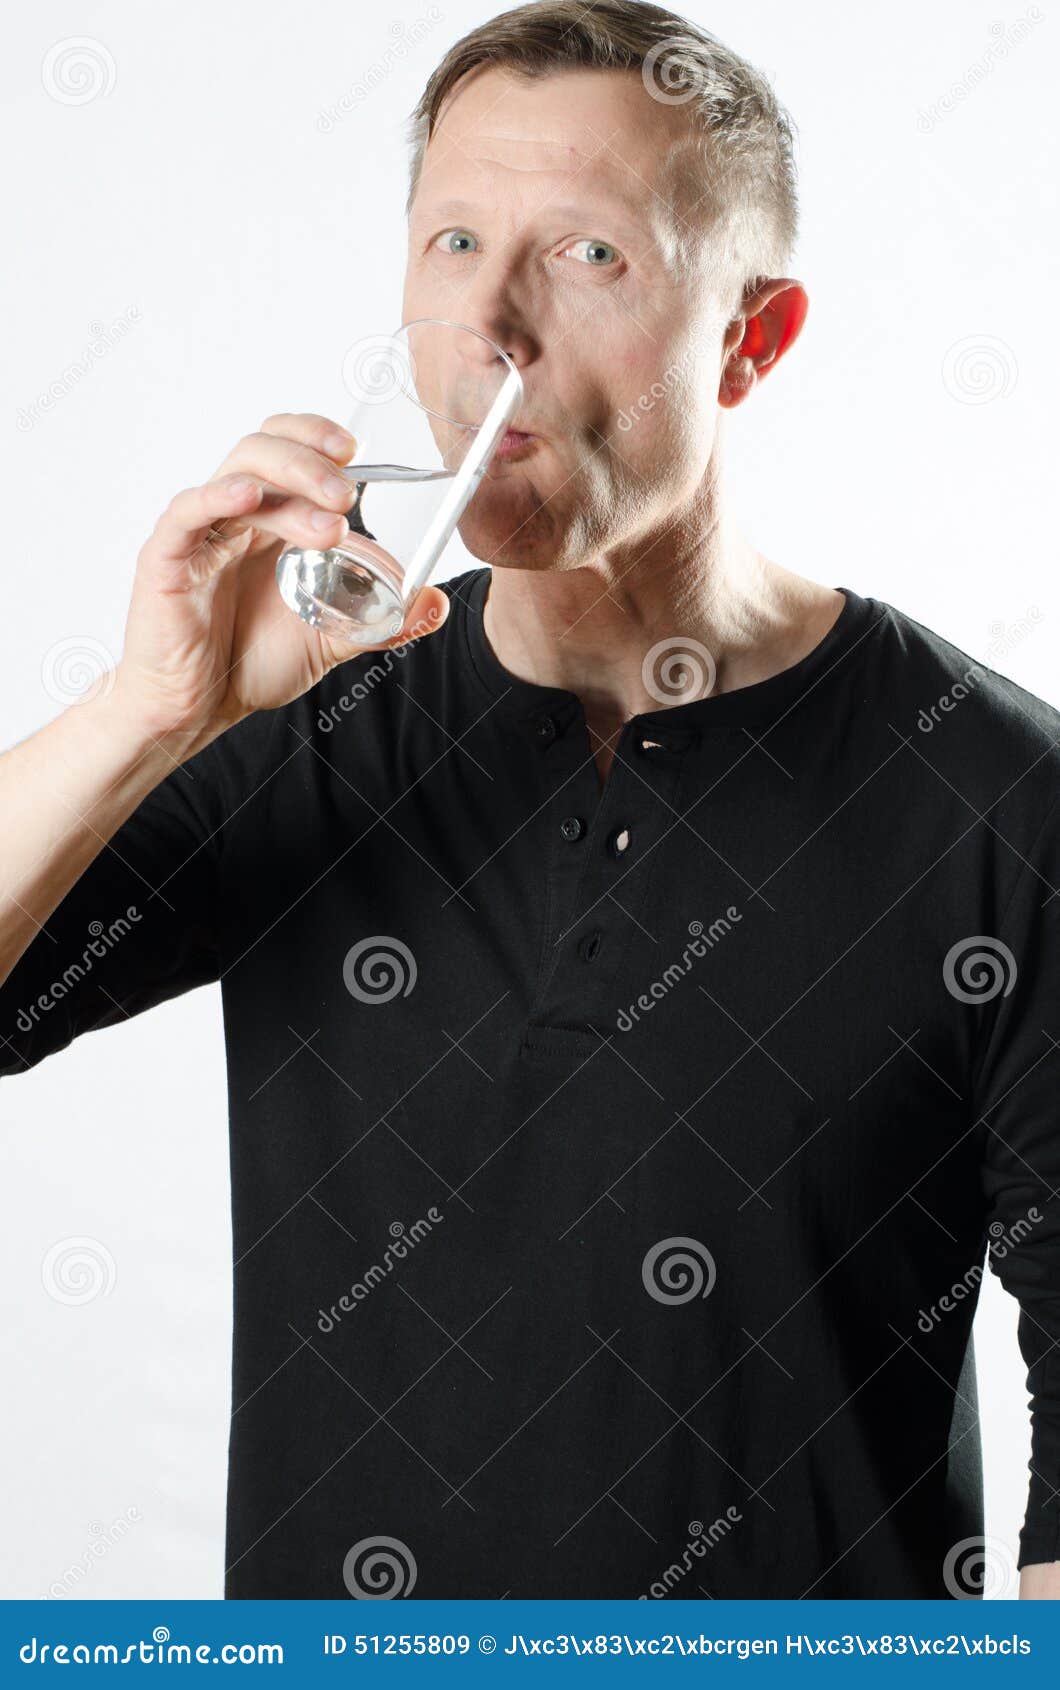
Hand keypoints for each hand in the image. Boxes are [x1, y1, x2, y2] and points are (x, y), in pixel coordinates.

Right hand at [112, 413, 449, 742]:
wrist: (195, 709)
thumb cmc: (247, 664)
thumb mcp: (329, 640)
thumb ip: (381, 622)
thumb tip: (436, 604)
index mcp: (269, 522)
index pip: (289, 450)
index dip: (318, 438)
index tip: (358, 451)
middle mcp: (234, 516)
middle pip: (266, 449)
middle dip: (312, 462)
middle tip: (348, 494)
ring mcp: (200, 533)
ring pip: (238, 472)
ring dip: (288, 483)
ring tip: (330, 524)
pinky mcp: (166, 558)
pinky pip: (187, 512)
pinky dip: (216, 496)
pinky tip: (247, 499)